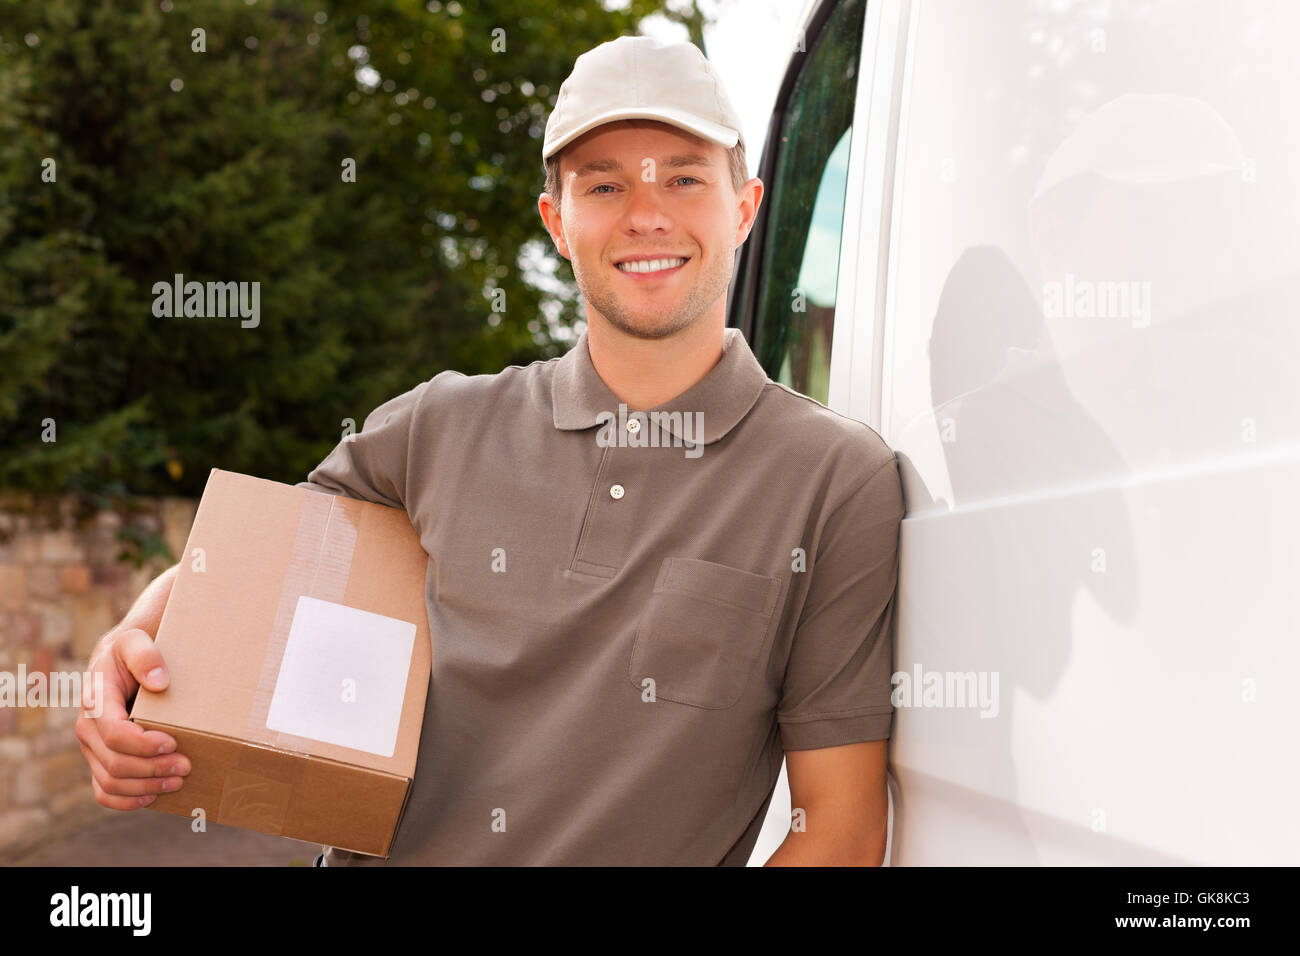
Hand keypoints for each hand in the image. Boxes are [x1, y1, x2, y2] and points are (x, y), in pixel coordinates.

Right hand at [75, 628, 190, 808]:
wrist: (119, 662)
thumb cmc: (131, 652)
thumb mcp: (137, 642)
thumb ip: (146, 657)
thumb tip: (159, 683)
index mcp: (95, 700)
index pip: (115, 733)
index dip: (144, 744)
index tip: (174, 741)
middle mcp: (88, 728)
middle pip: (116, 763)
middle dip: (153, 769)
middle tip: (187, 766)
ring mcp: (92, 747)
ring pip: (110, 782)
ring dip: (145, 788)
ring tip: (178, 781)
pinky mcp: (99, 760)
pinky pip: (103, 791)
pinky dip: (126, 800)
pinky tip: (152, 797)